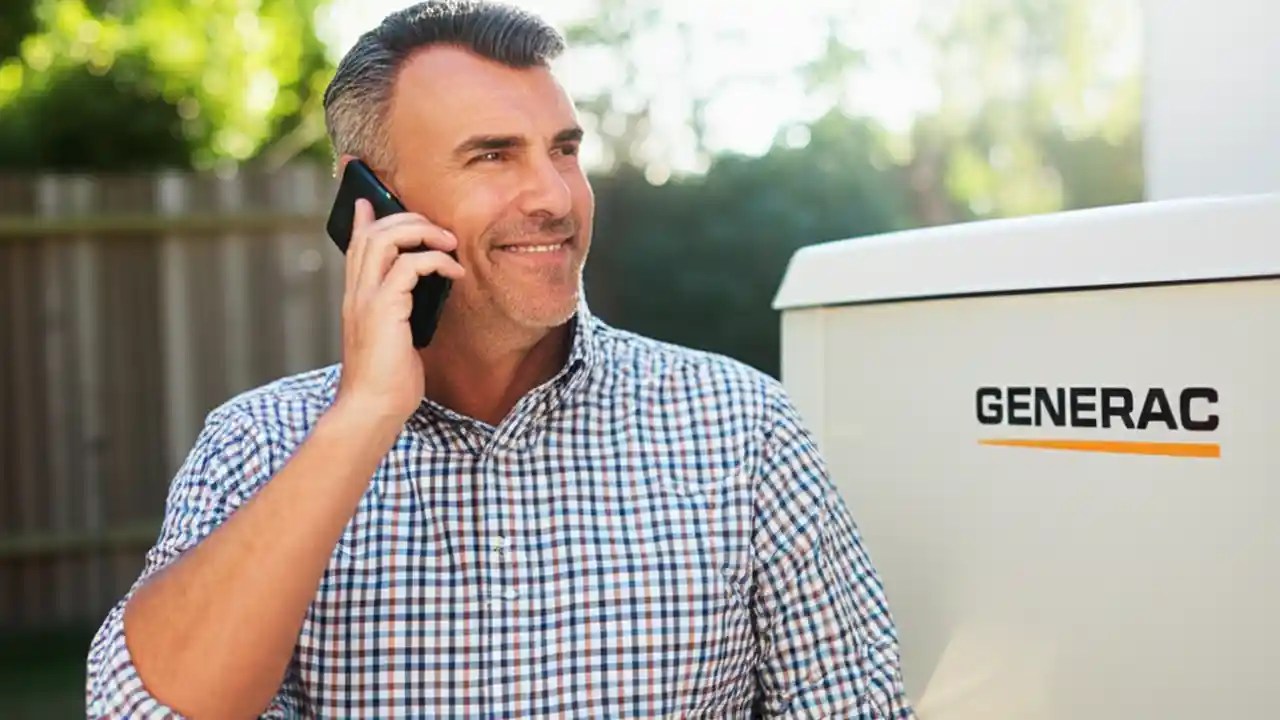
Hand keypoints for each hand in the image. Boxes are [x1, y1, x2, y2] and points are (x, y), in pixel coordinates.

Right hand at [334, 198, 464, 423]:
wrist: (371, 409)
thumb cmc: (387, 382)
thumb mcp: (393, 339)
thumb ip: (398, 314)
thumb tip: (416, 302)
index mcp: (356, 298)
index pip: (354, 246)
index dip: (363, 220)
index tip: (368, 201)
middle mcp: (356, 293)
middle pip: (373, 232)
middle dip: (407, 219)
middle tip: (438, 230)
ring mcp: (366, 299)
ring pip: (386, 239)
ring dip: (422, 232)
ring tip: (449, 243)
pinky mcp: (383, 309)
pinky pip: (410, 266)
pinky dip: (436, 261)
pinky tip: (455, 274)